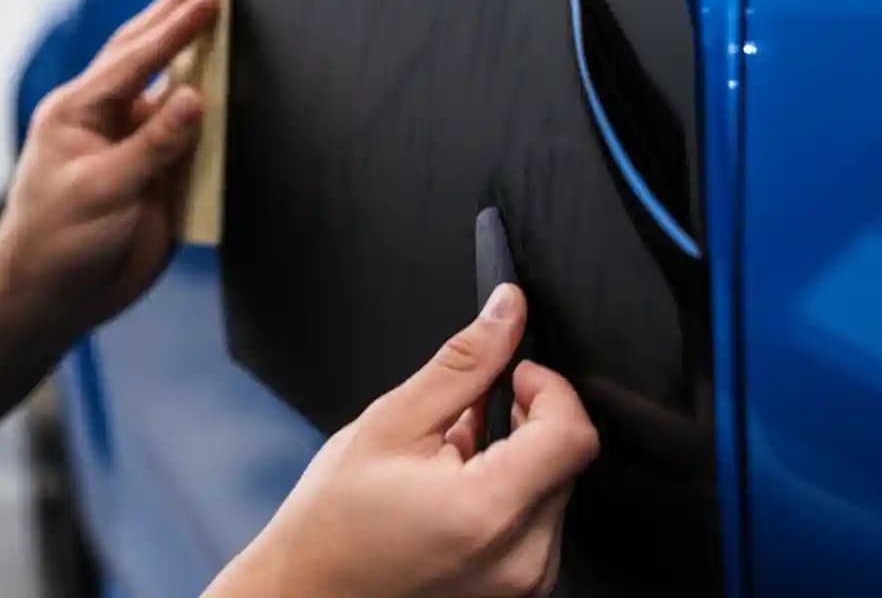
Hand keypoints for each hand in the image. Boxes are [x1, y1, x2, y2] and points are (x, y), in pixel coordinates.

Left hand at [0, 0, 219, 334]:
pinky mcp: (157, 177)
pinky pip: (191, 136)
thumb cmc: (57, 242)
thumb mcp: (102, 191)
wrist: (53, 298)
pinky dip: (212, 110)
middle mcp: (108, 120)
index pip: (136, 59)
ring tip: (222, 9)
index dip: (176, 28)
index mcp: (80, 112)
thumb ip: (152, 146)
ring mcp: (134, 146)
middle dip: (180, 12)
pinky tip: (229, 84)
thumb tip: (194, 98)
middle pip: (149, 54)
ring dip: (200, 54)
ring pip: (175, 91)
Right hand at [207, 284, 599, 596]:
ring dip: (517, 456)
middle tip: (464, 416)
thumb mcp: (391, 423)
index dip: (548, 388)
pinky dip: (510, 492)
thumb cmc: (333, 523)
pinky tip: (458, 489)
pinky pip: (540, 520)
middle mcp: (520, 557)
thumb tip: (508, 311)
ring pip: (556, 485)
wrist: (308, 594)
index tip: (511, 376)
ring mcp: (524, 581)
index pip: (573, 433)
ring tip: (451, 457)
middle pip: (566, 457)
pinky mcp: (521, 589)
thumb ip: (463, 363)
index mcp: (488, 511)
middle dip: (524, 419)